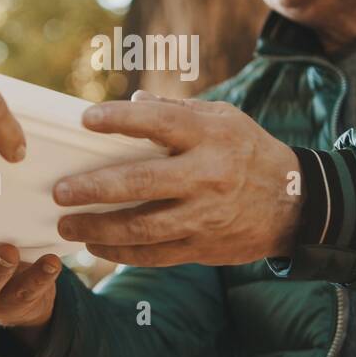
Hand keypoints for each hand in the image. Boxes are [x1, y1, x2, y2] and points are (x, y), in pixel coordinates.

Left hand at [51, 90, 302, 266]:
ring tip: (67, 225)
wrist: (295, 204)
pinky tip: (97, 246)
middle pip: (143, 183)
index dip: (120, 120)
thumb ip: (178, 110)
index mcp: (211, 137)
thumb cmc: (250, 151)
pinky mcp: (203, 246)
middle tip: (60, 191)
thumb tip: (134, 102)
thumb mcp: (225, 118)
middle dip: (96, 189)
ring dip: (100, 229)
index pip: (160, 124)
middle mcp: (208, 176)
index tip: (85, 120)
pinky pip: (156, 254)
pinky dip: (122, 253)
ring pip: (144, 227)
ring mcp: (205, 216)